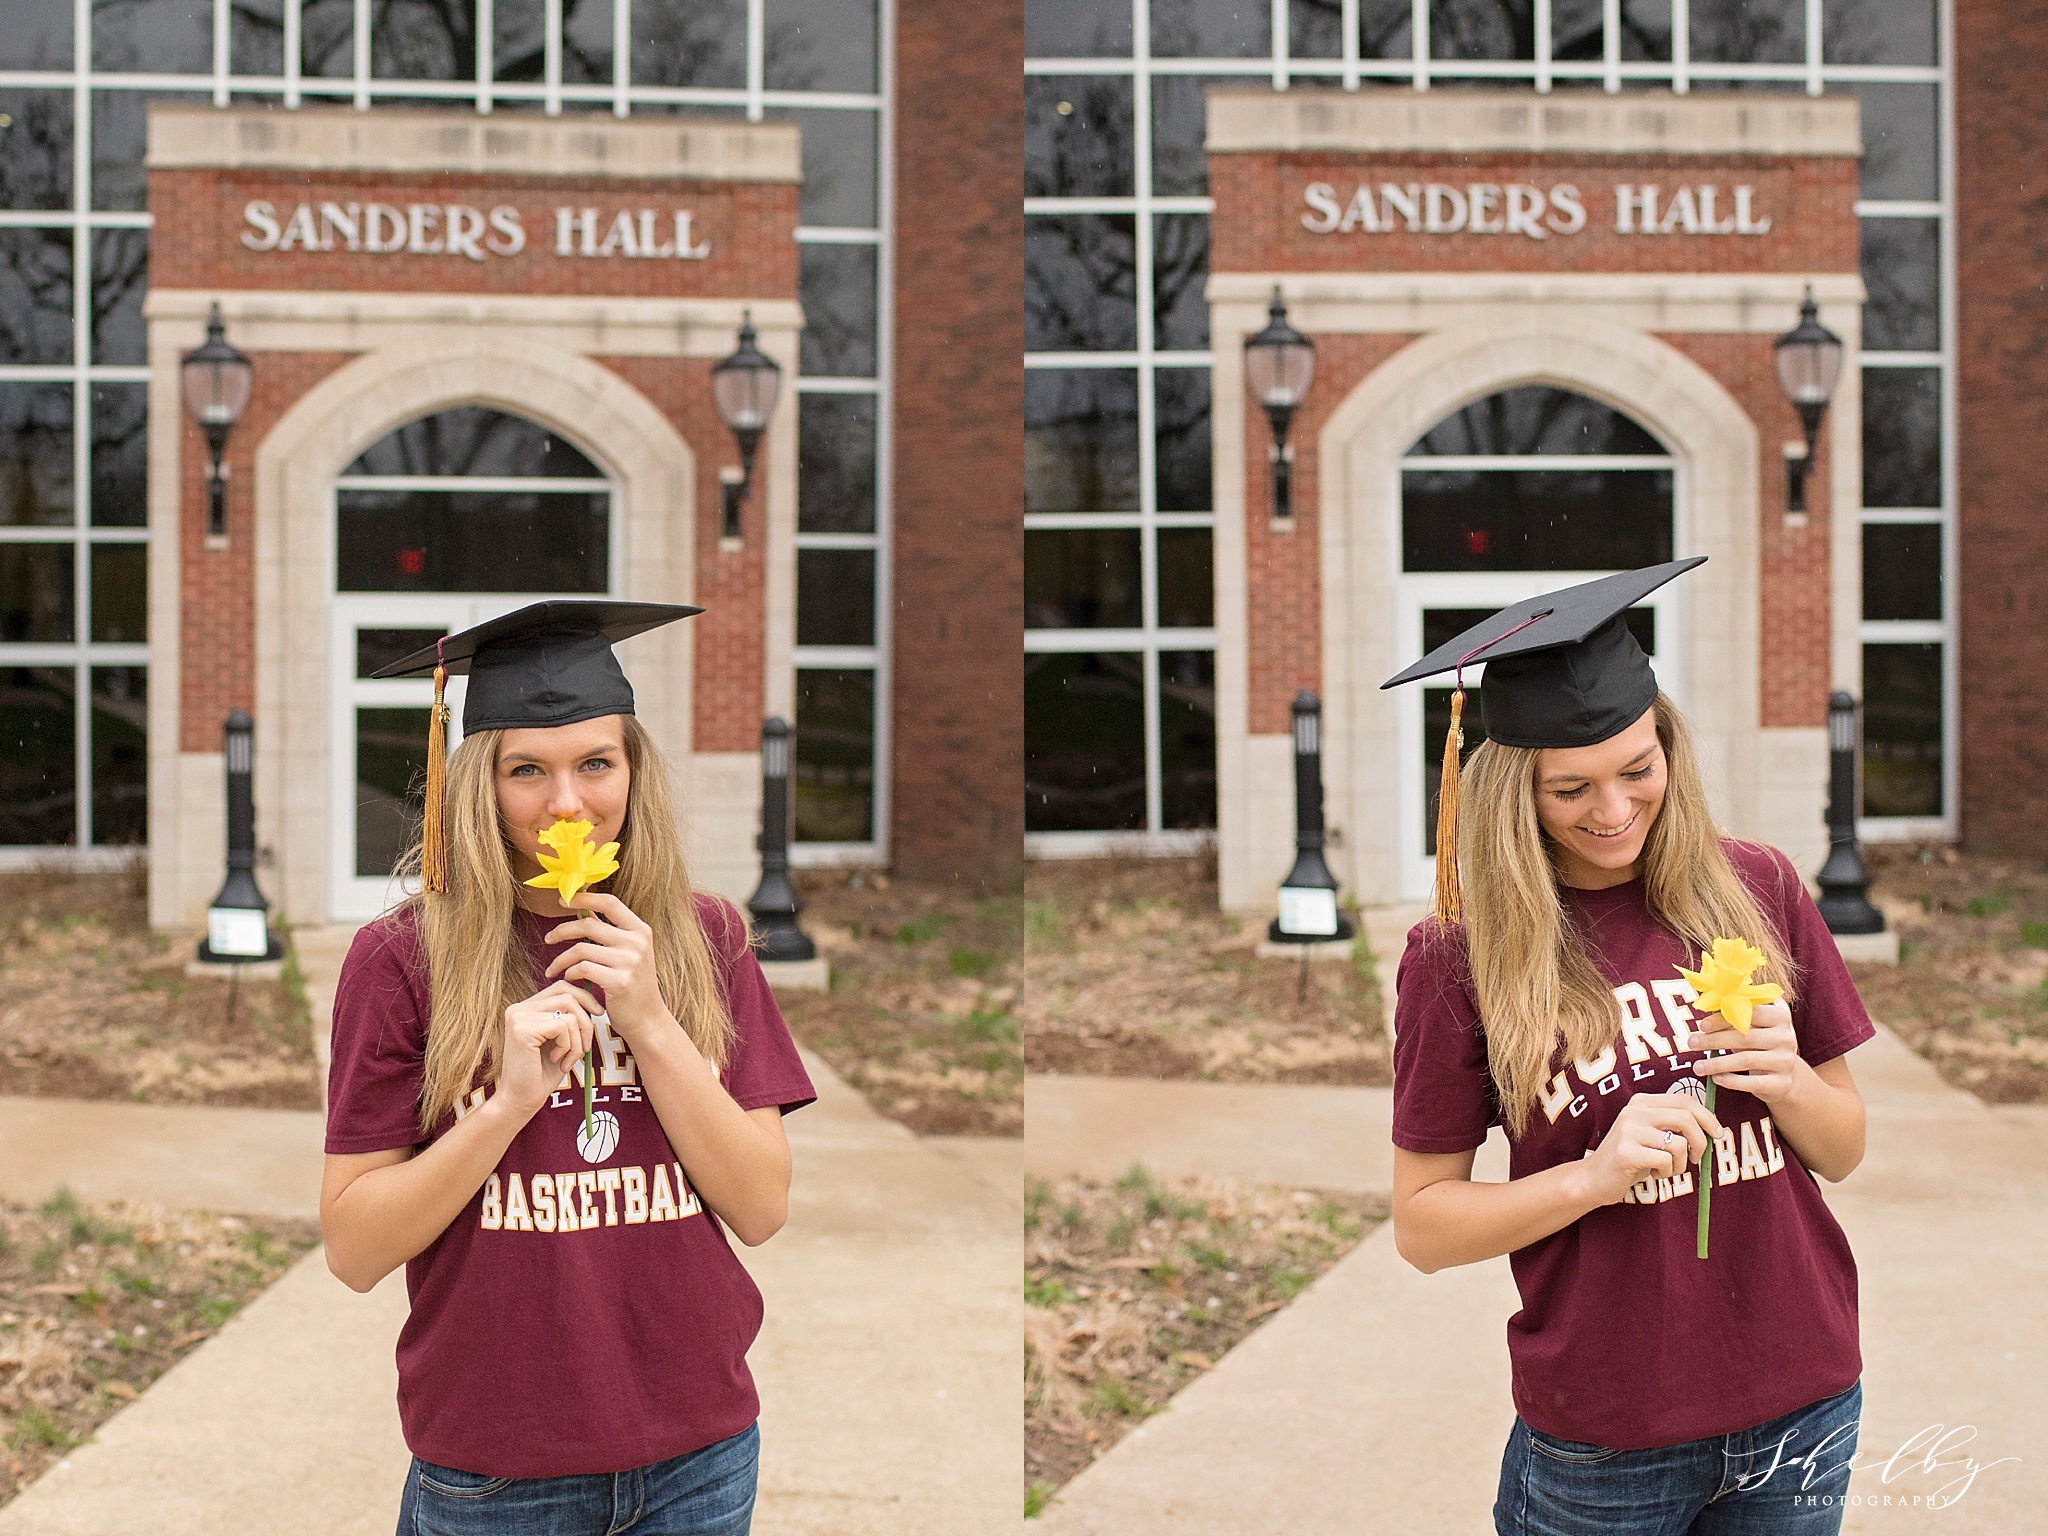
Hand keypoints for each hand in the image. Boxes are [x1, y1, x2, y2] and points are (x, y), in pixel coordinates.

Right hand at [496, 980, 600, 1117]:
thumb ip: (568, 1017)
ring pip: (569, 1012)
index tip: (598, 1014)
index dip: (584, 998)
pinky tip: (557, 1061)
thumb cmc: (542, 1072)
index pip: (561, 987)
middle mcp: (519, 1008)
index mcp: (526, 1008)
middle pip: (567, 995)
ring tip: (568, 1058)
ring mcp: (518, 1017)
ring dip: (577, 1039)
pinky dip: (568, 1046)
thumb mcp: (559, 1039)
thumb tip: (593, 1000)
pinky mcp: (523, 1030)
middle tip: (586, 1046)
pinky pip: (563, 1026)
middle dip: (585, 1020)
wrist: (521, 1099)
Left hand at [543, 892, 669, 1040]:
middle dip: (562, 930)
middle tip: (548, 938)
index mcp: (640, 930)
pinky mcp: (618, 981)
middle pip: (588, 925)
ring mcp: (629, 962)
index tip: (564, 900)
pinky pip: (582, 969)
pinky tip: (568, 979)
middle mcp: (637, 942)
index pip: (609, 903)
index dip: (584, 898)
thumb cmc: (633, 985)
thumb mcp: (629, 953)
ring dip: (561, 959)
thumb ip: (609, 932)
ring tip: (553, 969)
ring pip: (581, 949)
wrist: (647, 1018)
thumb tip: (584, 911)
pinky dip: (569, 973)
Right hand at [1577, 1092, 1724, 1206]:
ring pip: (1679, 1144)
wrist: (1595, 1178)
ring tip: (1667, 1168)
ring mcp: (1629, 1130)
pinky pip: (1666, 1161)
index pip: (1685, 1100)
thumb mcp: (1651, 1134)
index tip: (1718, 1134)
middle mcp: (1634, 1111)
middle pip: (1686, 1118)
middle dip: (1701, 1141)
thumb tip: (1712, 1126)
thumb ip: (1673, 1125)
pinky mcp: (1627, 1151)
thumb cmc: (1631, 1158)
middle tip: (1697, 1158)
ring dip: (1681, 1163)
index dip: (1707, 1117)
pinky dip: (1667, 1172)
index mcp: (1642, 1102)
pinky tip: (1654, 1173)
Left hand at [1687, 1001, 1802, 1103]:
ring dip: (1717, 1063)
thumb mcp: (1751, 1028)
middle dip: (1715, 1040)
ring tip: (1697, 1066)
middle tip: (1692, 1043)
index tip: (1702, 1025)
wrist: (1782, 1075)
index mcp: (1780, 1017)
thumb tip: (1704, 1004)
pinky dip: (1732, 1081)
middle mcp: (1786, 1038)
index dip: (1724, 1019)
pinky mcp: (1782, 1083)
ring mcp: (1786, 1062)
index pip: (1750, 1013)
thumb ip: (1734, 1017)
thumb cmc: (1758, 1045)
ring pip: (1747, 1060)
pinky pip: (1753, 1083)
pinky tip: (1715, 1078)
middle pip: (1746, 1037)